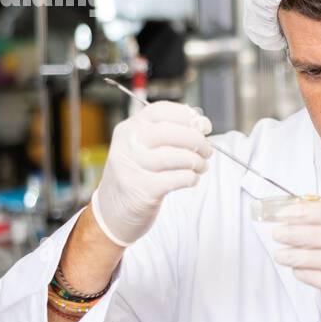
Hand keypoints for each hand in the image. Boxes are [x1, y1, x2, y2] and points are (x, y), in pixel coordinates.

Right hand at [90, 101, 212, 247]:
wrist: (113, 211)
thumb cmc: (136, 175)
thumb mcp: (142, 147)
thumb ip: (167, 133)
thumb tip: (200, 123)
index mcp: (129, 128)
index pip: (160, 110)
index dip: (187, 116)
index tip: (204, 126)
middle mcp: (128, 144)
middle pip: (170, 132)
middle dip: (197, 140)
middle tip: (207, 150)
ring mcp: (133, 167)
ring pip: (176, 156)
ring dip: (197, 161)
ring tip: (201, 166)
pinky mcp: (142, 189)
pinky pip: (177, 178)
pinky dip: (191, 178)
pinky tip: (191, 179)